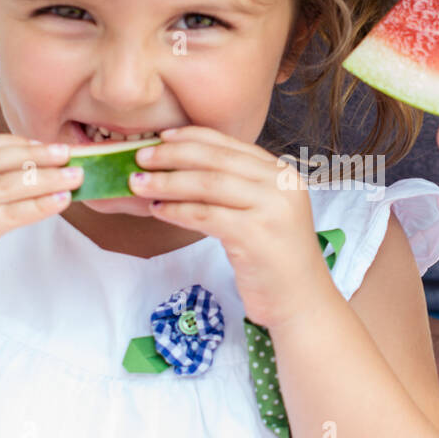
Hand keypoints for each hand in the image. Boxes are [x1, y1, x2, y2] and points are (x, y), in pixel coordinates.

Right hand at [0, 135, 79, 329]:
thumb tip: (25, 169)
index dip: (14, 145)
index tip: (45, 144)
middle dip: (36, 157)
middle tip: (69, 153)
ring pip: (6, 187)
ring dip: (47, 179)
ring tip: (77, 176)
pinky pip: (10, 215)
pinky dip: (40, 205)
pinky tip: (62, 201)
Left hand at [127, 126, 334, 327]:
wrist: (300, 300)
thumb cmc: (273, 259)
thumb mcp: (262, 212)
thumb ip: (237, 187)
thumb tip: (182, 168)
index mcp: (281, 172)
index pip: (230, 144)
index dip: (192, 137)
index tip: (162, 136)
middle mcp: (280, 183)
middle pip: (216, 159)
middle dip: (173, 155)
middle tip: (141, 157)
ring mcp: (271, 208)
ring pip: (208, 184)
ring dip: (167, 182)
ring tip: (138, 184)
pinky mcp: (256, 234)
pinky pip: (205, 215)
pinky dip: (177, 211)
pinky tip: (158, 211)